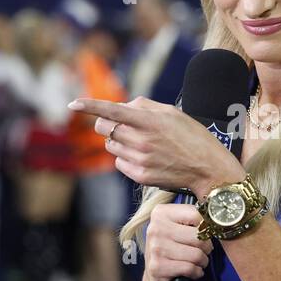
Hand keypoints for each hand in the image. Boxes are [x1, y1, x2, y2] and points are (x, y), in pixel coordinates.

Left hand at [67, 95, 243, 199]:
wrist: (207, 168)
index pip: (111, 111)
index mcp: (149, 121)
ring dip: (117, 141)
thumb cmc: (192, 136)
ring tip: (140, 143)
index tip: (72, 104)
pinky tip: (145, 157)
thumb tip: (122, 108)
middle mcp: (141, 140)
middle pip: (103, 128)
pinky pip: (119, 162)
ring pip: (110, 146)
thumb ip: (143, 106)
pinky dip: (125, 157)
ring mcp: (139, 159)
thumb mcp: (172, 113)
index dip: (89, 106)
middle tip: (120, 125)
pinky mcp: (140, 175)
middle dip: (106, 124)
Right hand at [142, 202, 212, 280]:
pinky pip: (190, 268)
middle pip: (199, 237)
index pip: (196, 215)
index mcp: (161, 213)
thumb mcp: (175, 225)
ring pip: (196, 255)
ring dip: (203, 261)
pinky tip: (194, 270)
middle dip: (207, 246)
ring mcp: (156, 248)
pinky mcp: (158, 267)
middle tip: (204, 250)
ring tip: (199, 261)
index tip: (206, 233)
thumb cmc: (169, 245)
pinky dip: (197, 272)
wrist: (151, 271)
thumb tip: (216, 218)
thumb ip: (191, 218)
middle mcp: (156, 228)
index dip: (206, 226)